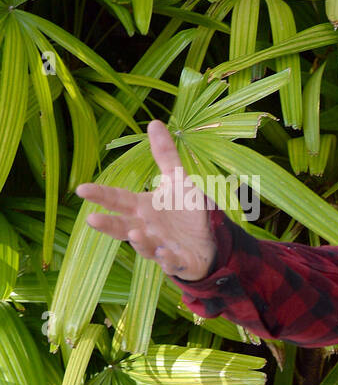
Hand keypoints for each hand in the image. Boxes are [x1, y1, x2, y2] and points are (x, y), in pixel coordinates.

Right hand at [75, 120, 217, 281]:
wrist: (209, 239)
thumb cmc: (185, 211)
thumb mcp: (178, 180)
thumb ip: (165, 155)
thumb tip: (154, 122)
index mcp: (142, 208)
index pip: (118, 199)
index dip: (101, 195)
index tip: (81, 189)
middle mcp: (146, 228)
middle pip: (123, 226)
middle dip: (109, 224)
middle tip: (92, 219)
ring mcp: (160, 246)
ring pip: (145, 246)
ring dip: (139, 242)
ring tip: (133, 234)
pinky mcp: (179, 261)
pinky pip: (172, 262)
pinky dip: (167, 259)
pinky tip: (164, 254)